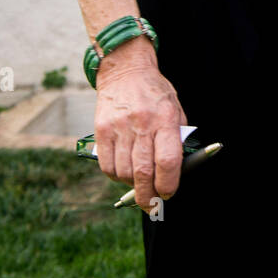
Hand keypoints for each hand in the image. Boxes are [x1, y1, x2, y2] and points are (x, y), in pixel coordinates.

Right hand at [93, 36, 187, 213]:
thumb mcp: (174, 109)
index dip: (168, 183)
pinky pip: (107, 166)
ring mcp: (119, 128)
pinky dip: (116, 176)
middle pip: (143, 172)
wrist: (125, 71)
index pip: (168, 160)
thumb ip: (175, 138)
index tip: (168, 193)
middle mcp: (141, 124)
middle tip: (152, 206)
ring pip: (124, 173)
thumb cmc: (155, 93)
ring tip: (138, 184)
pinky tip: (123, 173)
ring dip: (132, 186)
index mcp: (164, 118)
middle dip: (148, 196)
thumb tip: (175, 172)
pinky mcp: (101, 131)